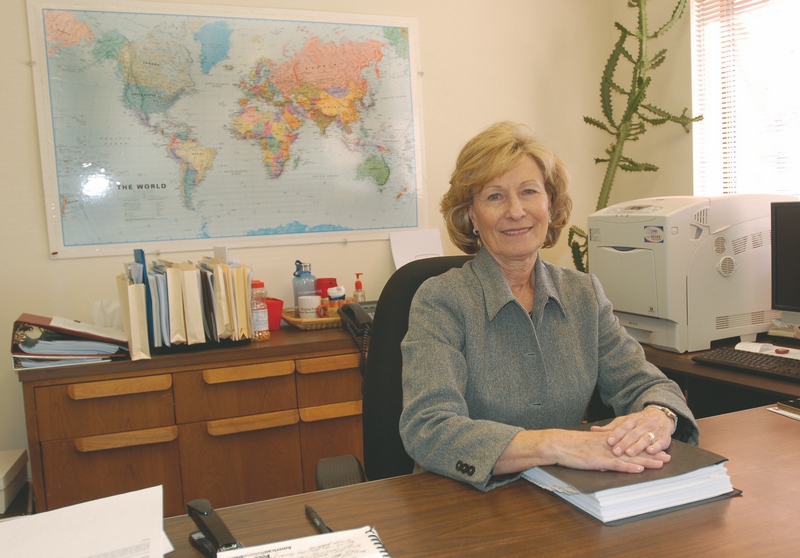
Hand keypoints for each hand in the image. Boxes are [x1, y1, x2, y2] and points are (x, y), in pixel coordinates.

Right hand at [545, 428, 669, 472]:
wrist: (557, 444)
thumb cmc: (568, 445)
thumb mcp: (586, 443)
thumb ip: (598, 445)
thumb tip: (606, 449)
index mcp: (606, 440)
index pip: (629, 442)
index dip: (644, 445)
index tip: (656, 448)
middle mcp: (609, 445)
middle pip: (633, 449)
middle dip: (651, 453)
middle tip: (667, 456)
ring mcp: (604, 453)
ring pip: (629, 457)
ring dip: (646, 461)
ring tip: (661, 463)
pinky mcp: (598, 461)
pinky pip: (616, 465)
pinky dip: (629, 468)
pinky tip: (639, 470)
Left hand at [590, 408, 674, 458]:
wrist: (660, 416)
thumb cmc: (638, 422)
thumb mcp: (624, 422)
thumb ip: (610, 428)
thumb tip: (593, 430)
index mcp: (632, 419)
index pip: (623, 426)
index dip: (616, 434)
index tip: (609, 441)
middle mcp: (643, 424)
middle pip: (633, 434)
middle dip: (625, 443)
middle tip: (616, 451)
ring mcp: (654, 431)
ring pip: (645, 438)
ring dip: (638, 447)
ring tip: (630, 453)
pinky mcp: (664, 438)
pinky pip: (660, 443)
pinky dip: (656, 447)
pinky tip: (650, 451)